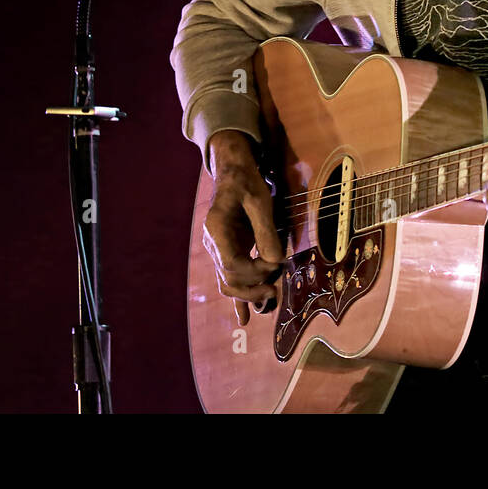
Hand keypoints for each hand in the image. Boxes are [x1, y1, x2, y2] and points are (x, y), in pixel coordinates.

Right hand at [204, 130, 285, 325]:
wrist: (232, 170)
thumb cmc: (246, 180)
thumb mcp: (260, 200)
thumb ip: (266, 231)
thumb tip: (275, 260)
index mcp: (217, 229)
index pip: (231, 264)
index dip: (255, 270)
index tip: (275, 264)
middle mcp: (212, 242)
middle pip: (228, 278)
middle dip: (252, 288)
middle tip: (275, 291)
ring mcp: (216, 248)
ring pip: (227, 282)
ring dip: (247, 295)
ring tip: (267, 303)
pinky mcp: (226, 251)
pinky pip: (229, 278)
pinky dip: (237, 298)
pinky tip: (245, 318)